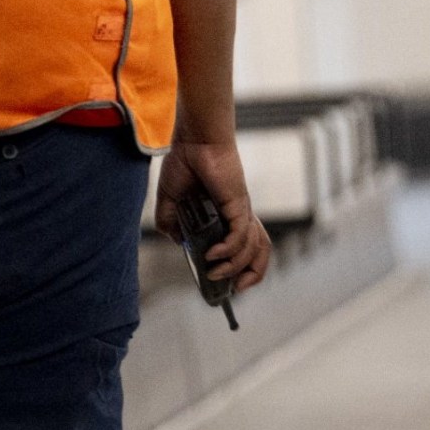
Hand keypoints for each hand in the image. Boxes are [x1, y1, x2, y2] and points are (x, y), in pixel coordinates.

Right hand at [155, 139, 270, 292]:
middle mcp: (238, 215)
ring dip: (236, 268)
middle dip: (252, 275)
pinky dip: (229, 251)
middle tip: (233, 290)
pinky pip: (240, 236)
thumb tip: (176, 241)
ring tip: (217, 275)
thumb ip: (169, 219)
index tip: (222, 281)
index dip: (239, 266)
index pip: (243, 245)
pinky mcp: (239, 206)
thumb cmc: (184, 162)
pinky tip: (213, 255)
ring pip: (252, 249)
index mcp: (225, 214)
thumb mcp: (169, 197)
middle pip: (260, 251)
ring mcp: (240, 211)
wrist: (193, 139)